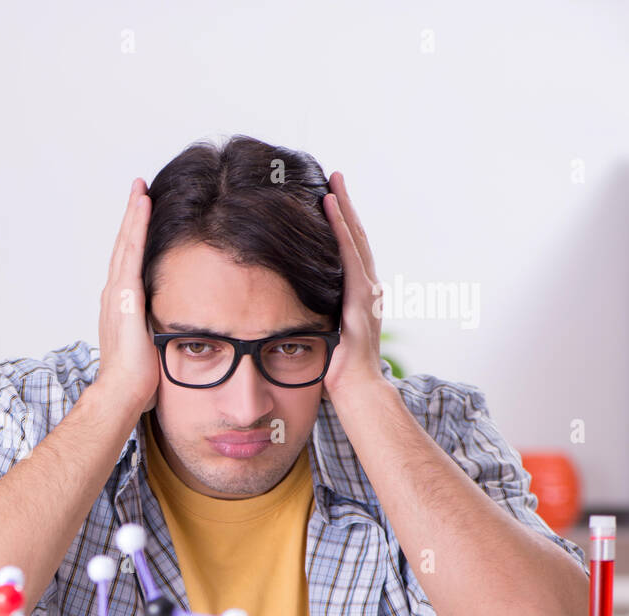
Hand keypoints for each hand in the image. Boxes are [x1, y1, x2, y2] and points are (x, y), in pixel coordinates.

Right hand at [96, 178, 158, 414]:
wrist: (122, 393)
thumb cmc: (136, 381)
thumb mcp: (151, 349)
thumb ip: (158, 333)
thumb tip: (178, 334)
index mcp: (120, 307)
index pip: (128, 265)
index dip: (133, 240)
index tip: (142, 219)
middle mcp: (113, 295)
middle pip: (123, 247)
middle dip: (130, 218)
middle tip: (138, 190)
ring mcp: (116, 293)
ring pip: (125, 244)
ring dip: (132, 215)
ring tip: (139, 189)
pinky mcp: (125, 294)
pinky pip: (131, 252)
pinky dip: (135, 226)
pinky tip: (141, 206)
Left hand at [321, 171, 387, 402]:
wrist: (357, 392)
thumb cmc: (337, 371)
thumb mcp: (324, 335)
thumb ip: (316, 316)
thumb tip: (294, 307)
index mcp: (358, 296)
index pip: (349, 252)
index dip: (341, 224)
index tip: (329, 199)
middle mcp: (368, 289)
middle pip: (355, 238)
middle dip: (345, 206)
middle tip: (334, 176)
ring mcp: (367, 293)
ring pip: (355, 242)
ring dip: (344, 211)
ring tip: (333, 184)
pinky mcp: (360, 300)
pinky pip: (350, 258)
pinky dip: (341, 232)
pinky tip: (331, 211)